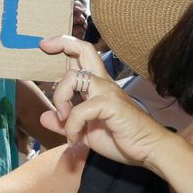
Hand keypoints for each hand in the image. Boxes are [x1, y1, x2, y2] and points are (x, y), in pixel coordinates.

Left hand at [38, 35, 169, 168]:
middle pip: (84, 49)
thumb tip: (44, 117)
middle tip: (44, 48)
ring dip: (60, 98)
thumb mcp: (86, 132)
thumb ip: (65, 124)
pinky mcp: (111, 104)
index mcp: (98, 86)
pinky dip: (71, 126)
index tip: (46, 46)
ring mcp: (108, 91)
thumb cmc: (122, 139)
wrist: (148, 150)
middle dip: (62, 43)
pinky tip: (75, 138)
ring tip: (64, 119)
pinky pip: (80, 109)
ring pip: (73, 77)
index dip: (64, 45)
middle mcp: (103, 83)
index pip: (82, 55)